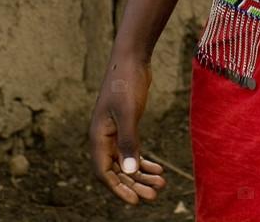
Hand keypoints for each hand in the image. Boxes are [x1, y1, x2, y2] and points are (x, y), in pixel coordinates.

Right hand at [89, 51, 165, 205]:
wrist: (132, 58)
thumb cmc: (127, 82)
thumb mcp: (129, 113)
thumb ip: (128, 142)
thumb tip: (129, 171)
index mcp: (98, 136)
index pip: (103, 172)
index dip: (118, 188)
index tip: (135, 200)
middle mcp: (104, 137)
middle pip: (117, 170)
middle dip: (135, 184)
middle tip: (154, 195)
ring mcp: (115, 131)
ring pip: (126, 161)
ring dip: (142, 174)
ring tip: (161, 184)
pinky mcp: (127, 124)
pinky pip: (132, 150)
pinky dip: (144, 160)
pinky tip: (158, 169)